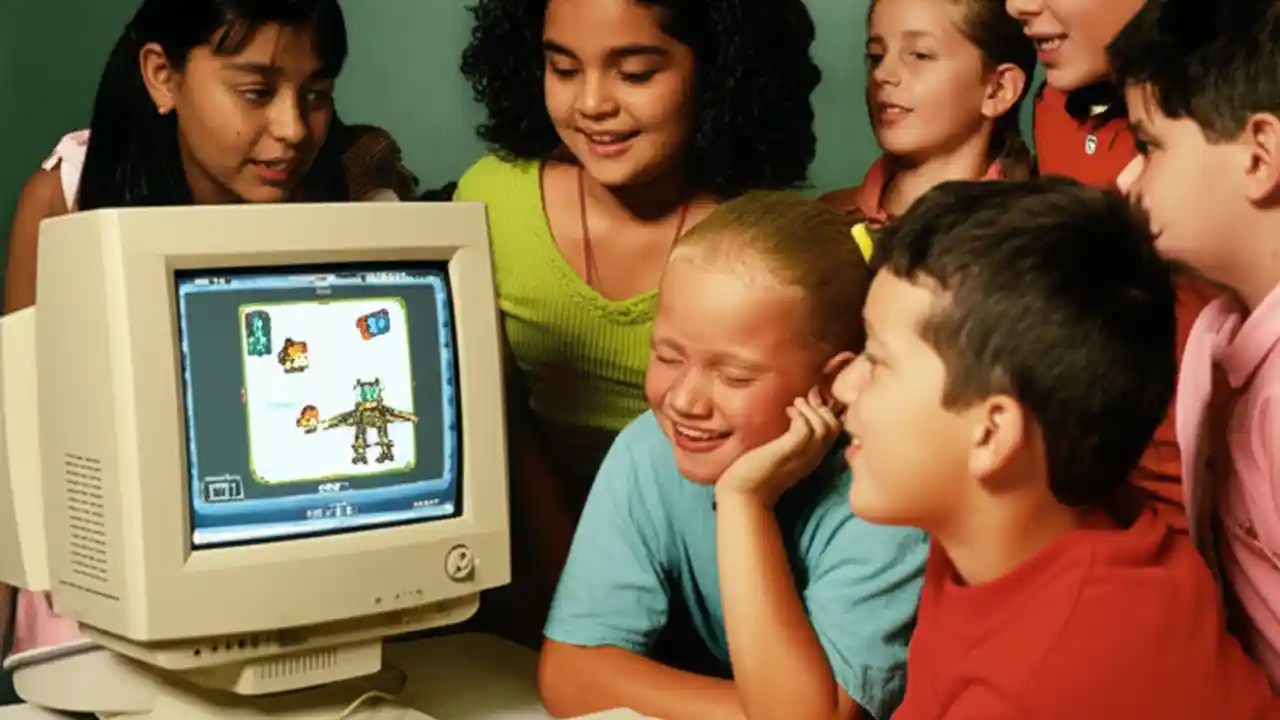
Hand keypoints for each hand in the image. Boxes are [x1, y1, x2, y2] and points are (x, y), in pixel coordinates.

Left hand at [716, 387, 842, 507]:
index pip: (835, 431)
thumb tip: (793, 412)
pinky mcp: (787, 452)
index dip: (826, 411)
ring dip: (810, 409)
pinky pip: (805, 429)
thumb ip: (790, 438)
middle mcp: (813, 457)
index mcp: (813, 457)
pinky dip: (800, 415)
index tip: (809, 401)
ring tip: (794, 404)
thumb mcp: (781, 452)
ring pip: (824, 426)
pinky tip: (787, 412)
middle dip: (821, 407)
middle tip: (803, 400)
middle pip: (835, 426)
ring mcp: (802, 455)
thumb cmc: (757, 472)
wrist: (743, 495)